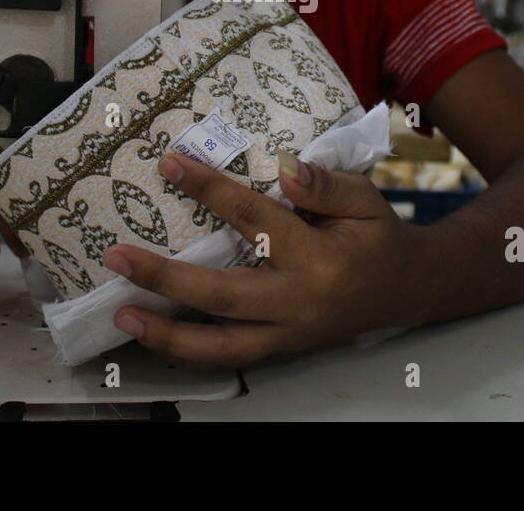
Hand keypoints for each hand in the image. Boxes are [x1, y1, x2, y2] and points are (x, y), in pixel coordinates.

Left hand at [101, 151, 441, 368]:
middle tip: (116, 257)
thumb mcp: (364, 198)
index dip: (210, 190)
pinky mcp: (281, 350)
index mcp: (321, 259)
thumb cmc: (377, 236)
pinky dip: (186, 351)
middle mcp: (299, 304)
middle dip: (164, 279)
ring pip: (220, 349)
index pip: (255, 220)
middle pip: (222, 296)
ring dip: (165, 335)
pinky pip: (228, 359)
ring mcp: (288, 336)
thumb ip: (325, 184)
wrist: (407, 289)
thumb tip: (284, 169)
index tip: (170, 164)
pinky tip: (152, 335)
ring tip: (122, 316)